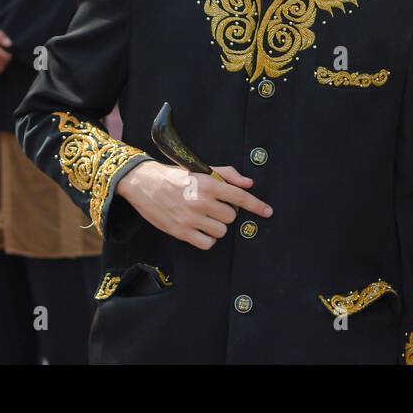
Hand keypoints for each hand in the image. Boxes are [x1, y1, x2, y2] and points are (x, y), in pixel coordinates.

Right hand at [116, 162, 270, 250]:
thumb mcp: (201, 169)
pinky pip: (207, 243)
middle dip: (227, 213)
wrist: (144, 183)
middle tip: (214, 207)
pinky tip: (201, 229)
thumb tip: (248, 184)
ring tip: (205, 217)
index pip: (239, 197)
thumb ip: (227, 175)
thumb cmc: (175, 175)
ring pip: (221, 231)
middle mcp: (201, 202)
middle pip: (231, 217)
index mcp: (208, 184)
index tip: (268, 212)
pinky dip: (208, 239)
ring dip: (217, 226)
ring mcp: (191, 218)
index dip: (256, 205)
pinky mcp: (181, 232)